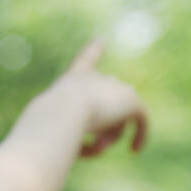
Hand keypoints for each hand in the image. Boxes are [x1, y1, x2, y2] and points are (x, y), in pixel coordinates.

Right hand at [45, 38, 149, 156]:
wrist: (62, 114)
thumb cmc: (48, 124)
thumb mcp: (52, 129)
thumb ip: (67, 132)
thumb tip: (84, 143)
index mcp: (74, 78)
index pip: (86, 59)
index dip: (94, 50)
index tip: (101, 40)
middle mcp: (97, 78)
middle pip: (106, 102)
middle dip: (100, 126)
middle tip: (90, 143)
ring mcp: (116, 87)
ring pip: (119, 119)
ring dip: (108, 137)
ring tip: (96, 146)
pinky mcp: (132, 102)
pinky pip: (141, 120)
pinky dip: (139, 135)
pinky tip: (135, 150)